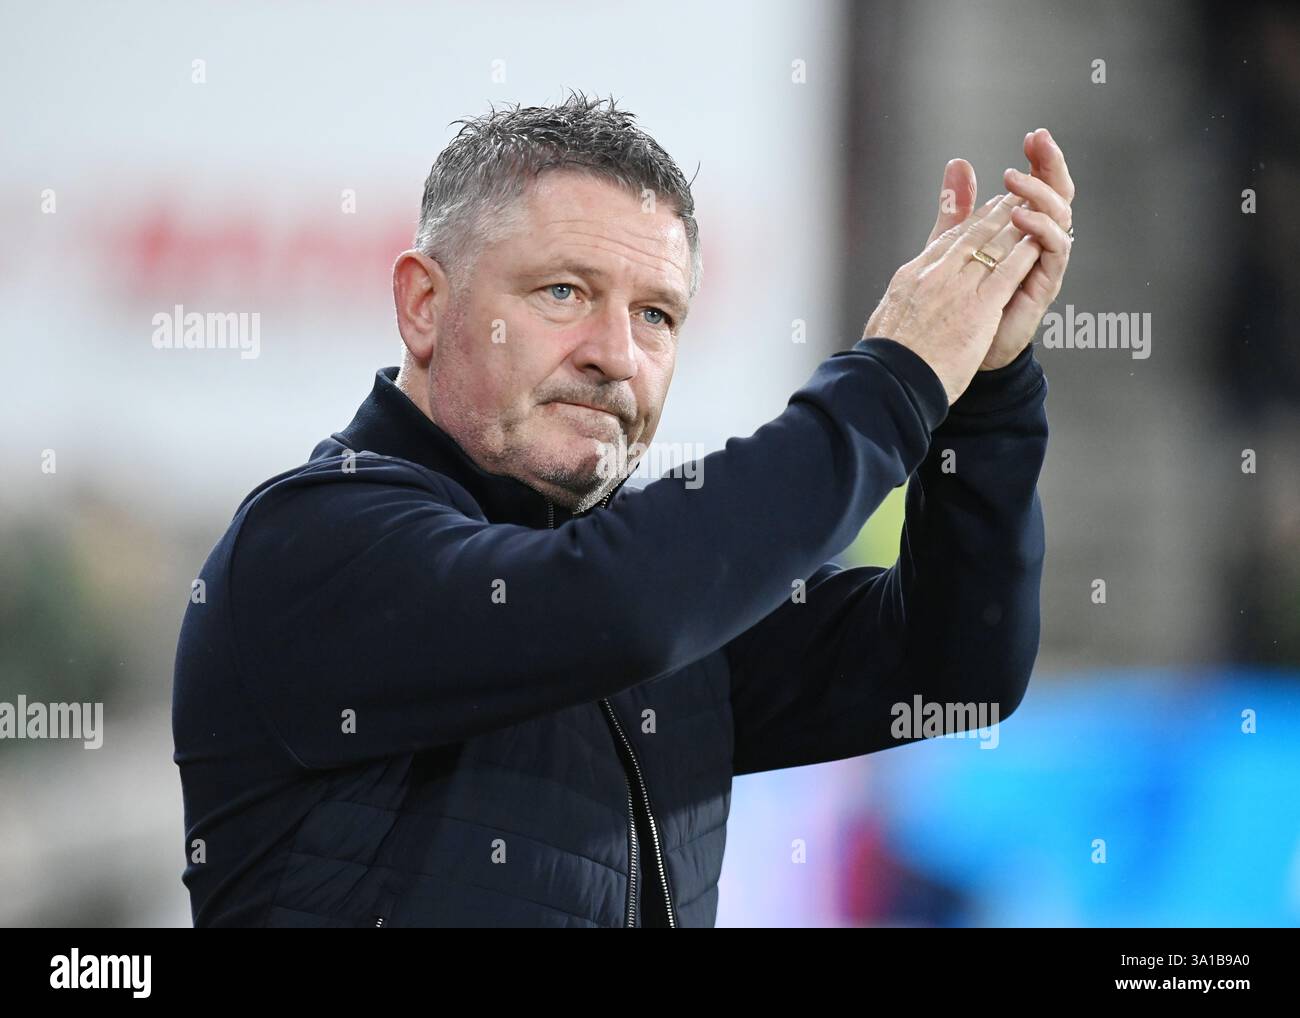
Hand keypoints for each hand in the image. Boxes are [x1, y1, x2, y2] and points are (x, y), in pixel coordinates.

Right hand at [864, 193, 1042, 405]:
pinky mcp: (979, 308)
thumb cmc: (885, 361)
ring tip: (1034, 211)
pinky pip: (1007, 272)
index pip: (946, 240)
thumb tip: (894, 301)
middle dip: (997, 213)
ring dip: (1016, 226)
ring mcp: (957, 289)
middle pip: (972, 235)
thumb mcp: (886, 317)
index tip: (985, 211)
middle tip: (1015, 196)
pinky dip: (1024, 254)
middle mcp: (934, 274)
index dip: (970, 222)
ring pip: (992, 247)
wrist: (890, 380)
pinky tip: (1038, 242)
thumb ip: (899, 299)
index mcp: (912, 276)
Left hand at [926, 131, 1074, 370]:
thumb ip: (959, 207)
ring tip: (1016, 180)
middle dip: (1051, 165)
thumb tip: (958, 164)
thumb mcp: (954, 245)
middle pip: (1057, 195)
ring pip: (1060, 218)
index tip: (1032, 136)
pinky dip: (1040, 231)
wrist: (956, 353)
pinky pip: (1053, 251)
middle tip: (1039, 141)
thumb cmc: (959, 302)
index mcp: (1020, 231)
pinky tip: (1022, 217)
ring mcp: (1042, 263)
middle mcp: (1036, 244)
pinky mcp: (1042, 285)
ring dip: (1040, 194)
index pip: (1038, 187)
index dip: (1040, 161)